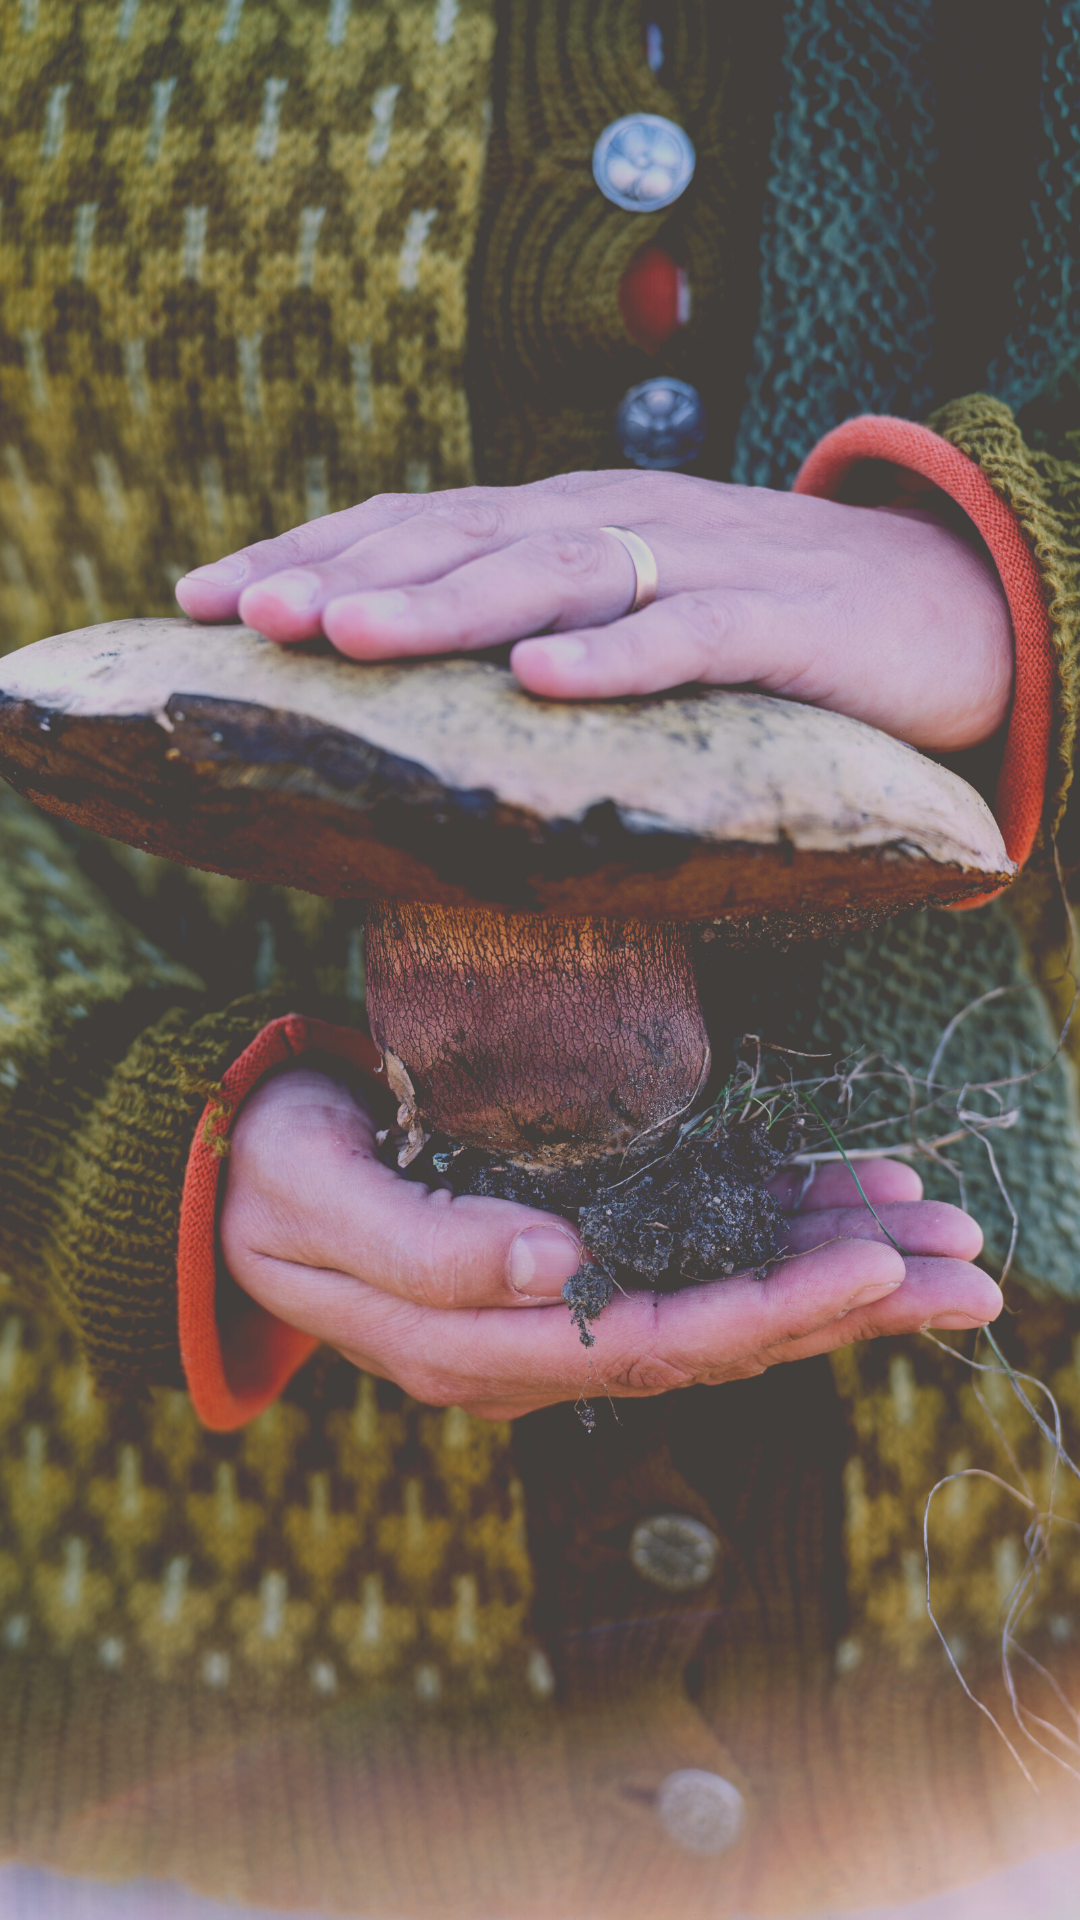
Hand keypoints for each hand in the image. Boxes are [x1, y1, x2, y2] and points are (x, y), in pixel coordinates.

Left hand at [175, 470, 1012, 751]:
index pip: (416, 521)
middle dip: (346, 575)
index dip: (308, 554)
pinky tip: (541, 680)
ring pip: (554, 572)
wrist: (942, 600)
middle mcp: (617, 522)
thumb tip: (406, 664)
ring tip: (348, 638)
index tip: (199, 599)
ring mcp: (699, 564)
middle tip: (247, 618)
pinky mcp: (779, 623)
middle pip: (462, 536)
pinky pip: (688, 634)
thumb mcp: (627, 593)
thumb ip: (532, 607)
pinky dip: (614, 655)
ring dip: (444, 604)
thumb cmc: (767, 614)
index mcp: (571, 516)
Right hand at [218, 1067, 1000, 1421]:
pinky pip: (694, 1244)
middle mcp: (542, 1341)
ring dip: (839, 1262)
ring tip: (944, 1228)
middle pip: (724, 1333)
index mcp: (483, 1350)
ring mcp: (562, 1298)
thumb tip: (555, 1268)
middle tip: (971, 1264)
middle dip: (850, 1299)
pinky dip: (777, 1219)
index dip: (774, 1309)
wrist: (230, 1168)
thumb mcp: (319, 1204)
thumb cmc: (267, 1176)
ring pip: (727, 1293)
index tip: (876, 1269)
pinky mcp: (575, 1245)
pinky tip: (851, 1189)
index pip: (658, 1342)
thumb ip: (427, 1249)